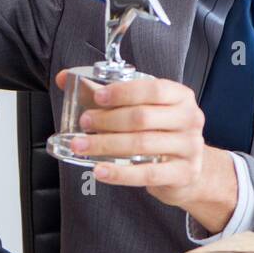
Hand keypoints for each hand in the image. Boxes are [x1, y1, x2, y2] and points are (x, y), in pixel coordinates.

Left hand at [53, 68, 237, 233]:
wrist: (188, 170)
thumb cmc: (160, 133)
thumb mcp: (140, 109)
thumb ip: (104, 94)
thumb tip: (64, 78)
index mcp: (180, 96)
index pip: (153, 89)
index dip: (123, 92)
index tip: (97, 97)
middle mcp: (189, 119)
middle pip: (143, 117)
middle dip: (107, 119)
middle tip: (84, 122)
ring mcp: (189, 147)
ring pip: (142, 144)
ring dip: (106, 145)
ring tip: (81, 146)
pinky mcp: (183, 173)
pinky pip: (146, 174)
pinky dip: (119, 174)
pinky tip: (100, 170)